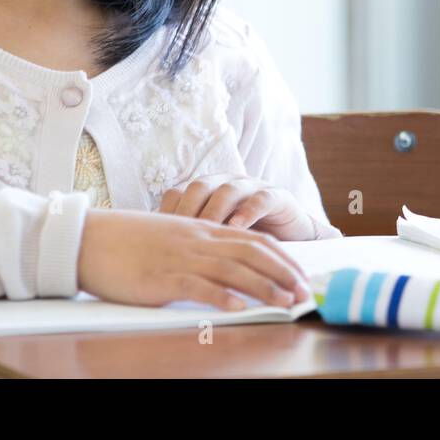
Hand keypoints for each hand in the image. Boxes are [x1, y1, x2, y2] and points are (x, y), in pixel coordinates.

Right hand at [75, 209, 312, 310]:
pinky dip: (222, 297)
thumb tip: (219, 263)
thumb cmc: (125, 239)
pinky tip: (239, 308)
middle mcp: (197, 240)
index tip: (301, 272)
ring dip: (264, 286)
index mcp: (201, 228)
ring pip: (233, 269)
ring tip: (286, 301)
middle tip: (304, 291)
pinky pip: (198, 286)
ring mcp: (180, 258)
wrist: (86, 238)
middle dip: (283, 272)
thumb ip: (196, 245)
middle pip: (252, 253)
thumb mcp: (169, 235)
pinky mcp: (161, 278)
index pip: (253, 239)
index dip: (281, 256)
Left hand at [158, 172, 324, 240]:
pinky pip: (261, 198)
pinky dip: (248, 212)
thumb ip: (189, 240)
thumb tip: (148, 257)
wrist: (291, 237)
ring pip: (228, 190)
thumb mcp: (213, 239)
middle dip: (187, 210)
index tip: (153, 236)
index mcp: (205, 191)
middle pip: (200, 187)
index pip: (179, 193)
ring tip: (207, 231)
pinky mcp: (277, 195)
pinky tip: (238, 228)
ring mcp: (252, 187)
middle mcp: (226, 183)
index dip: (166, 212)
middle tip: (176, 235)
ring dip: (216, 210)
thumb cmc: (243, 240)